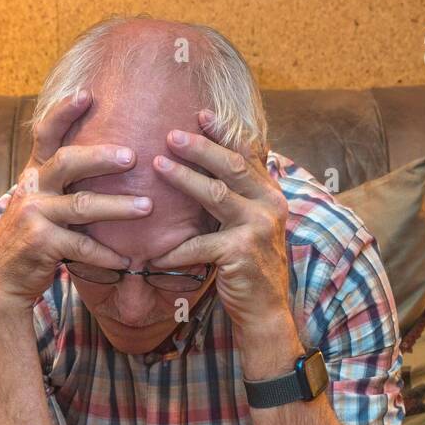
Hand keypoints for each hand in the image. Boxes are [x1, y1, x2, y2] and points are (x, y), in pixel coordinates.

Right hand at [0, 90, 151, 307]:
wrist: (3, 277)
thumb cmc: (33, 236)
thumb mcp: (42, 202)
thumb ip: (63, 182)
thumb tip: (108, 158)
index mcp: (35, 173)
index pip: (46, 134)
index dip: (63, 111)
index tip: (86, 94)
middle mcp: (32, 188)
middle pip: (68, 162)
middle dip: (102, 157)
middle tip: (133, 156)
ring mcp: (34, 214)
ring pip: (82, 205)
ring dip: (118, 206)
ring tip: (147, 207)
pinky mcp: (41, 243)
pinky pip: (82, 246)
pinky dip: (106, 254)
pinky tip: (126, 260)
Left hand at [148, 113, 296, 339]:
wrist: (266, 311)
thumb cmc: (250, 268)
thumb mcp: (250, 227)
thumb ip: (238, 199)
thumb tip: (215, 169)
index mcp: (271, 195)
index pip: (247, 155)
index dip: (223, 133)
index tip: (200, 113)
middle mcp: (270, 206)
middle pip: (231, 166)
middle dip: (200, 147)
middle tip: (170, 134)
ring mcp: (257, 229)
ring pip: (216, 195)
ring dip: (184, 178)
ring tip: (157, 165)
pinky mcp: (241, 253)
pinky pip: (199, 246)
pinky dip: (175, 251)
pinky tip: (154, 257)